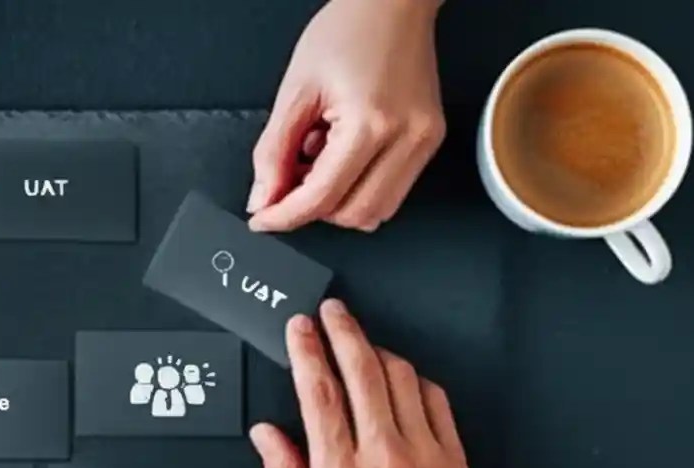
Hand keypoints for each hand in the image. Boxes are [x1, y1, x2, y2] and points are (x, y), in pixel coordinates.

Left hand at [248, 0, 445, 231]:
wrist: (392, 3)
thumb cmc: (347, 30)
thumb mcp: (295, 90)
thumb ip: (274, 152)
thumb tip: (264, 199)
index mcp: (371, 123)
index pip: (323, 197)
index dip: (285, 215)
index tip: (263, 219)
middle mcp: (407, 138)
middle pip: (353, 215)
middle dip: (313, 209)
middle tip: (289, 179)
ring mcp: (424, 142)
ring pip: (376, 212)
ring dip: (339, 202)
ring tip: (319, 159)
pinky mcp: (429, 140)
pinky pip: (392, 191)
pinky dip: (359, 188)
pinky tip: (342, 154)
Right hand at [249, 299, 496, 467]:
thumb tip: (264, 433)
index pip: (320, 395)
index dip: (307, 352)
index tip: (299, 328)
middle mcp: (383, 458)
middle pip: (363, 371)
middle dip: (343, 331)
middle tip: (330, 310)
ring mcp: (424, 453)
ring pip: (401, 376)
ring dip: (376, 351)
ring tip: (359, 343)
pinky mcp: (453, 455)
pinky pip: (434, 397)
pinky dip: (413, 377)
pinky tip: (398, 378)